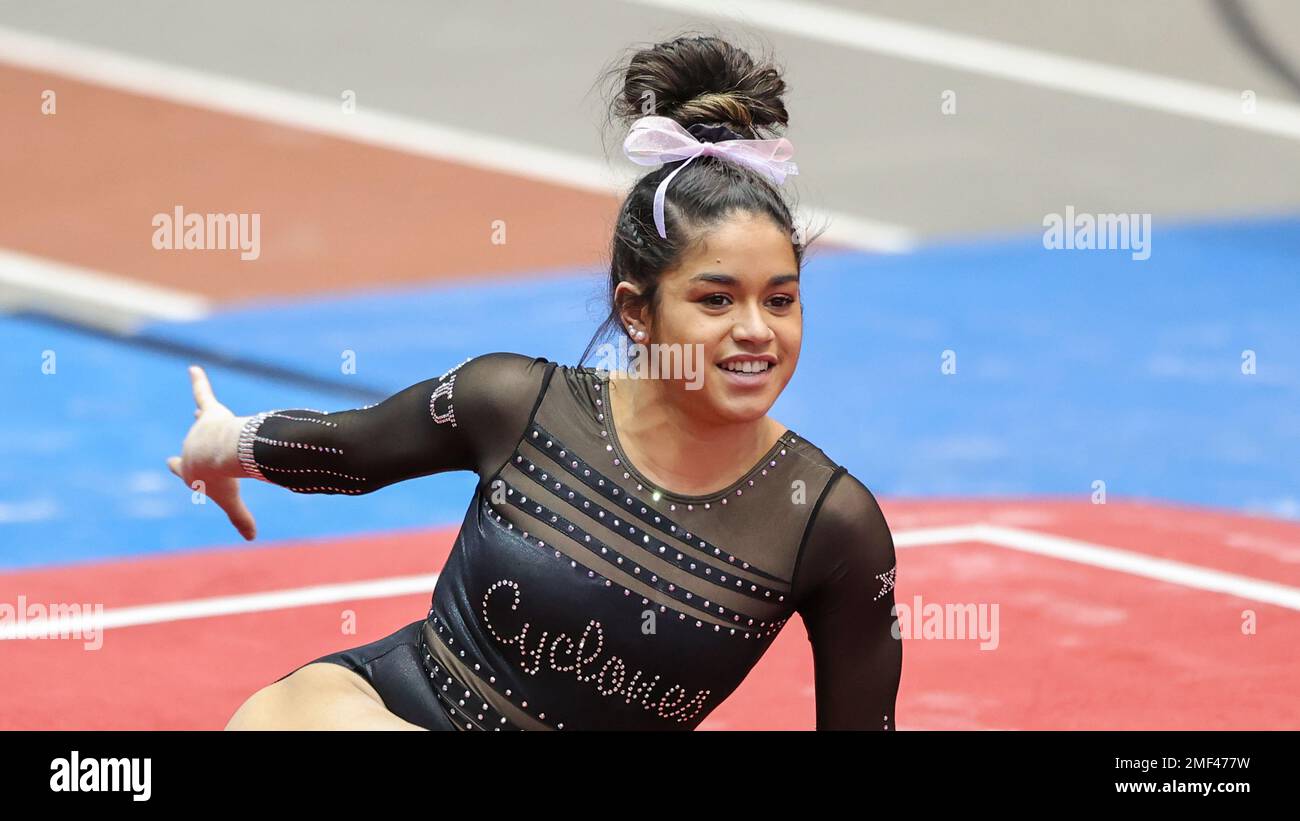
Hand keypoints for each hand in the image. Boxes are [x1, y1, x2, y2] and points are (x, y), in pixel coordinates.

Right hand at [166, 365, 257, 540]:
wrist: (221, 455)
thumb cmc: (223, 479)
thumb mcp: (230, 501)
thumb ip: (240, 519)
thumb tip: (251, 538)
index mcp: (191, 470)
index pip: (184, 470)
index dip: (181, 468)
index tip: (171, 462)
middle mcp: (191, 448)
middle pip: (197, 447)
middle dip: (200, 448)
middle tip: (207, 452)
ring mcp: (200, 430)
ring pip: (205, 425)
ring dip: (210, 425)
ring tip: (208, 418)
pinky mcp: (210, 414)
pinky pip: (202, 395)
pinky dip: (198, 382)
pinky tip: (195, 369)